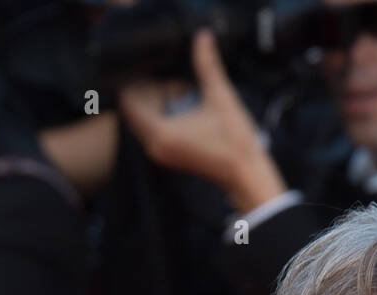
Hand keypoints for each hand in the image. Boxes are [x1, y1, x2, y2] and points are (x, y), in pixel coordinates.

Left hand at [118, 29, 287, 211]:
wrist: (247, 176)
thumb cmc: (235, 141)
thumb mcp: (221, 98)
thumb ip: (207, 66)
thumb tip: (203, 36)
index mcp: (160, 132)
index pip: (129, 99)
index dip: (143, 82)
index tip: (164, 75)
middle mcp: (154, 145)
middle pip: (135, 108)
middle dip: (152, 91)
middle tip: (179, 85)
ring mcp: (161, 154)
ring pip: (144, 119)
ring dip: (158, 103)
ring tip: (185, 96)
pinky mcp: (170, 157)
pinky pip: (154, 130)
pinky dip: (164, 116)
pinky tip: (187, 109)